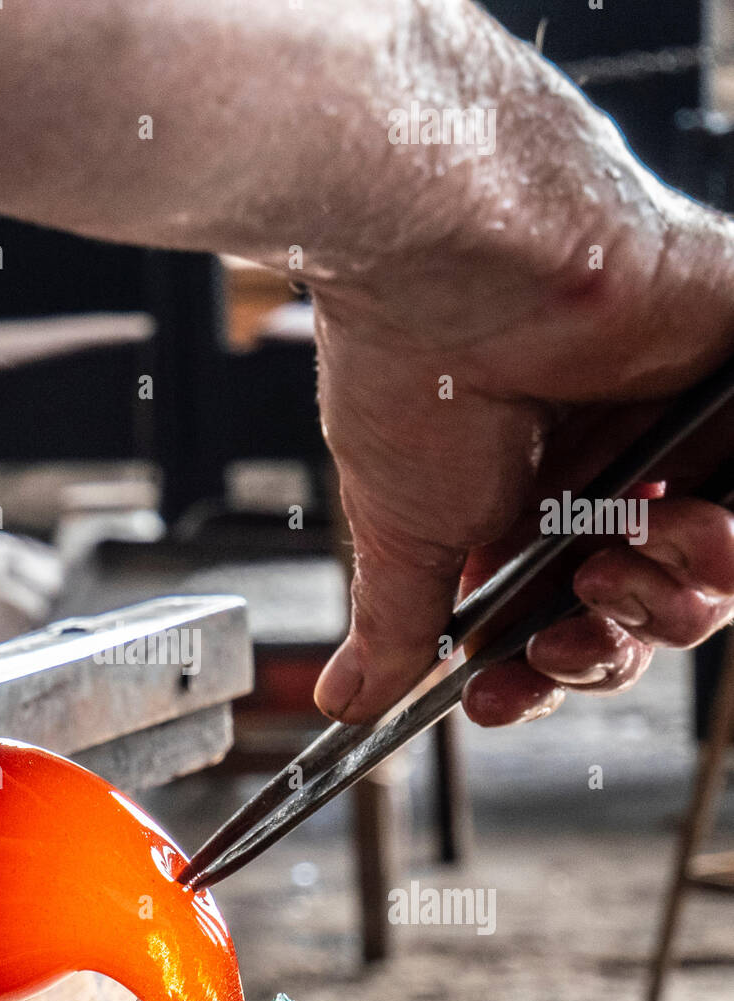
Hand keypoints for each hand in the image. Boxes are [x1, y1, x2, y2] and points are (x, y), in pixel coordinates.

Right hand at [309, 10, 733, 727]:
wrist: (456, 262)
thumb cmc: (411, 372)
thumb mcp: (399, 533)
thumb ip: (394, 626)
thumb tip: (344, 697)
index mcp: (522, 506)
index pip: (556, 621)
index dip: (537, 675)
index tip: (499, 697)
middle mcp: (600, 472)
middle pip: (640, 611)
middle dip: (607, 646)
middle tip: (573, 628)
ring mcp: (673, 431)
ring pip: (710, 570)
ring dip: (673, 597)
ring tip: (625, 556)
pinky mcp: (731, 389)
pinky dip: (733, 545)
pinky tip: (681, 525)